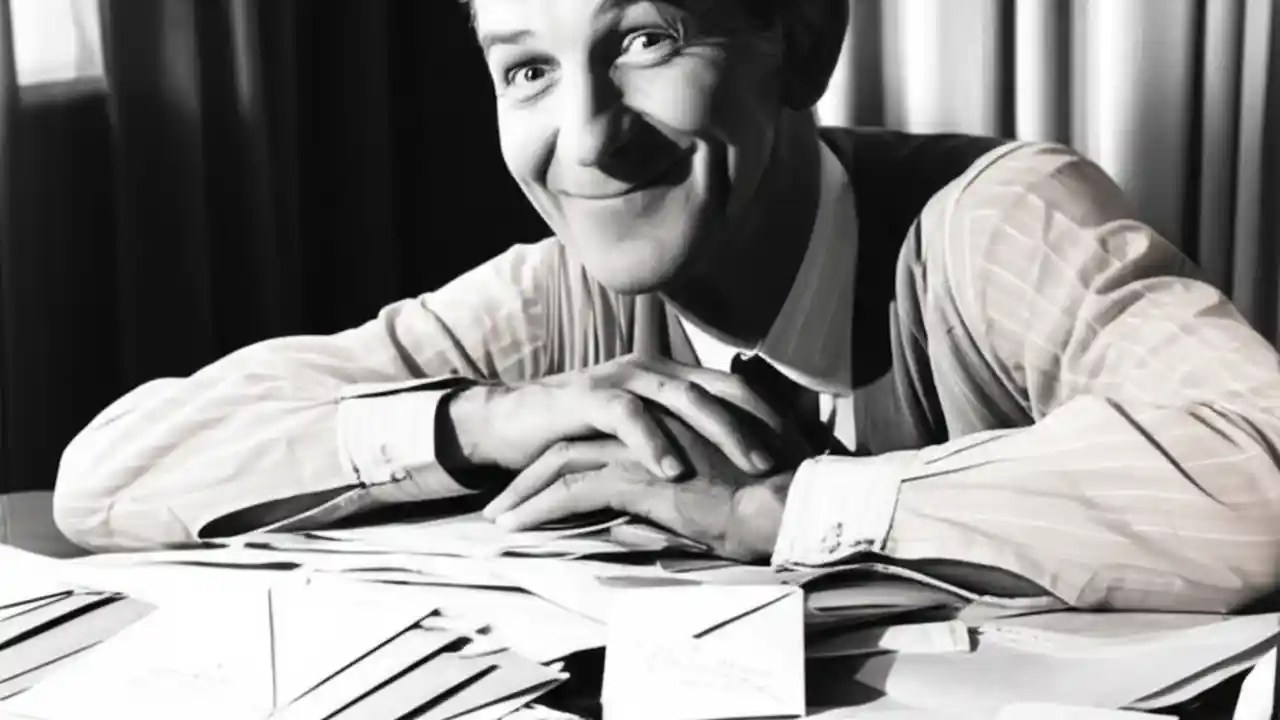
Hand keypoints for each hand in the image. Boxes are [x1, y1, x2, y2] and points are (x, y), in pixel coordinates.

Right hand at [447, 353, 783, 481]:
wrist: (507, 425)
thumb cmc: (577, 437)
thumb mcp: (635, 441)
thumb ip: (676, 444)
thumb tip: (731, 473)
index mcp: (668, 378)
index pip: (733, 389)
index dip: (771, 415)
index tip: (805, 449)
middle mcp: (650, 371)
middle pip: (719, 391)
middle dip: (760, 425)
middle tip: (794, 459)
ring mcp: (619, 380)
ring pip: (683, 399)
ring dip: (722, 432)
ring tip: (754, 465)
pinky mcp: (586, 398)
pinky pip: (627, 417)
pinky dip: (654, 443)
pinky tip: (674, 470)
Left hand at [486, 407, 809, 561]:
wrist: (784, 503)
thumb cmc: (759, 507)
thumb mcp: (702, 506)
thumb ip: (657, 514)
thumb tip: (622, 533)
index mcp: (662, 430)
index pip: (599, 440)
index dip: (565, 462)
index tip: (538, 487)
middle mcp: (646, 429)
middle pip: (572, 444)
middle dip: (531, 473)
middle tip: (504, 501)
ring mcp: (639, 448)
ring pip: (562, 462)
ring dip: (525, 491)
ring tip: (497, 517)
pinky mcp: (636, 474)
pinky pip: (572, 490)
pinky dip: (538, 507)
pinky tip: (514, 526)